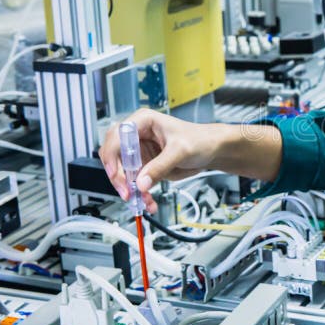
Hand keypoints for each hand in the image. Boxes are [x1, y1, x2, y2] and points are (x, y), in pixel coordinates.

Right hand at [98, 109, 217, 213]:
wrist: (212, 150)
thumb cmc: (200, 139)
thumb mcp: (180, 151)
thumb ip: (160, 166)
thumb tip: (141, 183)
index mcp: (143, 121)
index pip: (117, 136)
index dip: (113, 155)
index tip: (116, 174)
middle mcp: (138, 136)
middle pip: (114, 155)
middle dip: (118, 175)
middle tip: (127, 192)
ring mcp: (140, 152)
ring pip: (123, 172)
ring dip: (129, 189)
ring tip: (142, 200)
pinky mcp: (145, 167)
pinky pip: (135, 183)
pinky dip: (140, 194)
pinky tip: (149, 202)